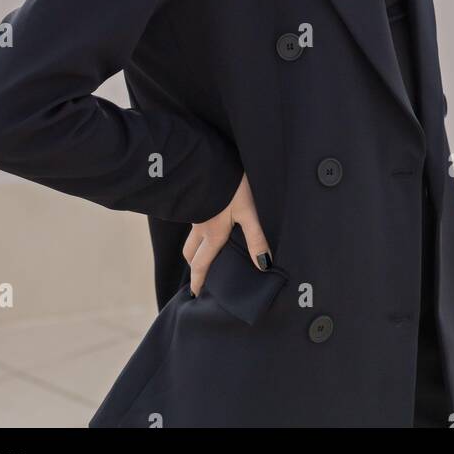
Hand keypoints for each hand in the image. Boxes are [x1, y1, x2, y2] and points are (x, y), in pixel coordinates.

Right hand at [182, 171, 272, 296]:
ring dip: (195, 247)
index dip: (198, 281)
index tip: (195, 294)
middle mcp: (201, 226)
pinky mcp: (199, 200)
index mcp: (212, 234)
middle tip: (200, 275)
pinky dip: (199, 230)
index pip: (201, 264)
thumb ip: (255, 238)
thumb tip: (263, 265)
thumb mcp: (248, 212)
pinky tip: (210, 222)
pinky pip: (195, 221)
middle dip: (194, 265)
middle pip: (191, 252)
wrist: (210, 159)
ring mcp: (197, 213)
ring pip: (191, 236)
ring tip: (206, 251)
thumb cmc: (231, 187)